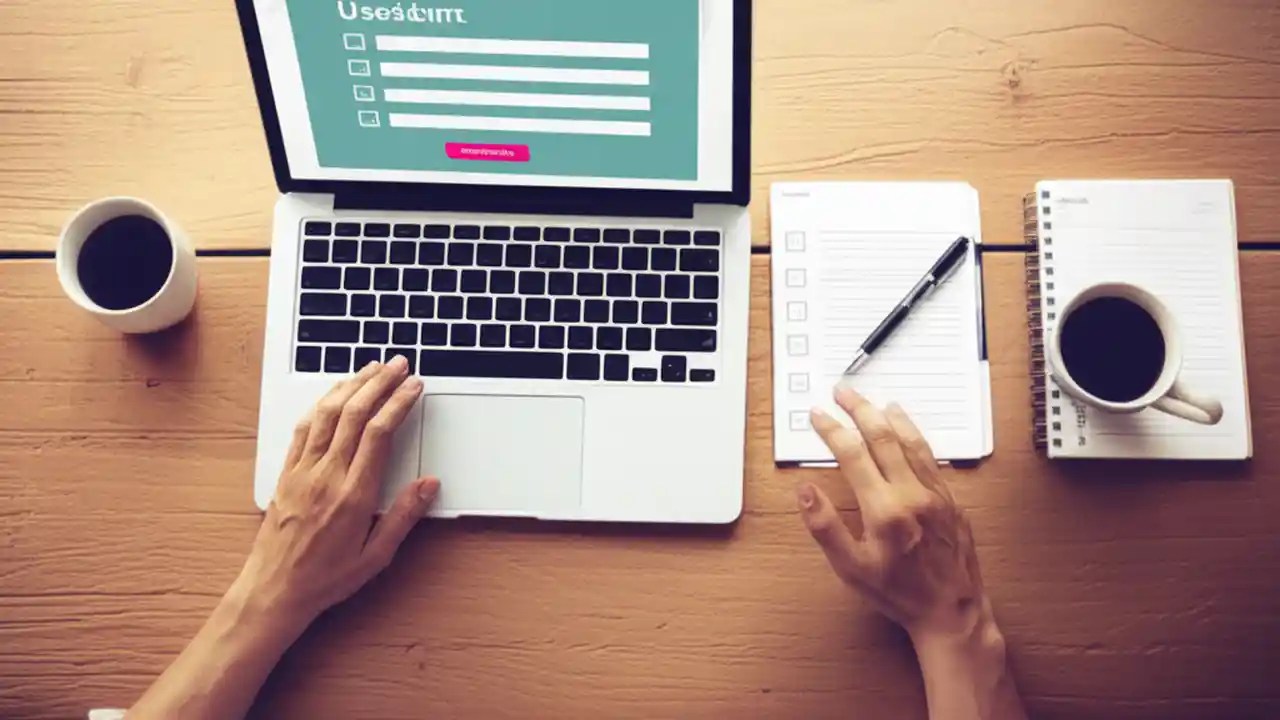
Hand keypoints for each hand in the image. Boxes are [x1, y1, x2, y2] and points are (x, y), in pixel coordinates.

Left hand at [235, 357, 439, 623]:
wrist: (274, 590)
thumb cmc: (326, 578)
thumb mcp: (376, 556)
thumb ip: (403, 516)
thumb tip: (429, 484)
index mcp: (353, 495)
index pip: (379, 434)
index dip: (399, 403)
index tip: (414, 387)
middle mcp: (326, 476)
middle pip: (354, 414)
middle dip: (379, 383)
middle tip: (399, 365)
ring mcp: (302, 471)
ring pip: (327, 414)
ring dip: (351, 385)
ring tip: (371, 368)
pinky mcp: (286, 473)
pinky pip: (303, 428)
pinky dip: (321, 403)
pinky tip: (334, 393)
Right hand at [797, 384, 986, 643]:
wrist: (951, 611)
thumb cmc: (900, 594)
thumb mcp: (851, 568)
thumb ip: (825, 527)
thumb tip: (805, 492)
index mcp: (883, 509)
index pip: (851, 453)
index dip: (831, 429)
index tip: (818, 415)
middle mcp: (911, 494)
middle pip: (882, 436)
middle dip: (859, 409)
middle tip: (843, 393)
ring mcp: (934, 494)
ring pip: (911, 441)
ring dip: (889, 417)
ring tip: (874, 402)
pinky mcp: (950, 499)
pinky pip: (931, 457)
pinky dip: (915, 436)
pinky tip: (908, 430)